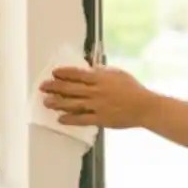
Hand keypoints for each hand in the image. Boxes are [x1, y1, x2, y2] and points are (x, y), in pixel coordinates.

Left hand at [39, 66, 154, 128]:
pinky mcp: (100, 119)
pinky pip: (82, 119)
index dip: (64, 73)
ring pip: (73, 104)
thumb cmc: (133, 88)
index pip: (77, 74)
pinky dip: (70, 119)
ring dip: (58, 103)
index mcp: (100, 78)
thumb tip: (90, 68)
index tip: (54, 73)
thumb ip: (103, 71)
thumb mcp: (118, 73)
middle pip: (71, 89)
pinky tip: (60, 119)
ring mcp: (97, 106)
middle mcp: (96, 91)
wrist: (144, 106)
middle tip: (43, 87)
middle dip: (55, 87)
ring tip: (46, 102)